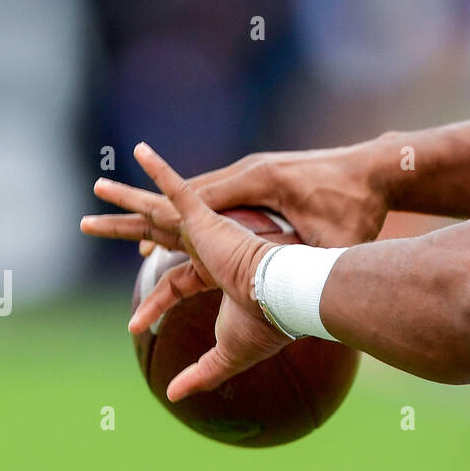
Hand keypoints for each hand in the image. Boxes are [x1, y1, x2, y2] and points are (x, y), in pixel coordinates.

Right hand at [80, 144, 390, 251]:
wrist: (377, 171)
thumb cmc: (361, 207)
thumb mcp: (337, 241)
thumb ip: (318, 267)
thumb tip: (306, 299)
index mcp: (259, 183)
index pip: (200, 202)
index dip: (169, 225)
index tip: (143, 248)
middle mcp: (248, 172)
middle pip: (181, 195)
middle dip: (138, 209)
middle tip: (93, 215)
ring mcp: (252, 171)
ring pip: (192, 193)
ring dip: (157, 209)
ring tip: (120, 220)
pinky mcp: (262, 174)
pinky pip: (215, 191)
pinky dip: (188, 202)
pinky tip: (169, 209)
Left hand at [85, 142, 289, 400]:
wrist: (289, 298)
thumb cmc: (271, 324)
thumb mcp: (229, 354)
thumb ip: (202, 372)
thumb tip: (173, 397)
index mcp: (222, 273)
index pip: (178, 284)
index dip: (156, 304)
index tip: (135, 327)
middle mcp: (212, 247)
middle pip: (158, 238)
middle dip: (125, 233)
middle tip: (92, 225)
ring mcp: (209, 230)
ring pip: (157, 210)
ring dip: (125, 199)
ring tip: (97, 188)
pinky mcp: (208, 219)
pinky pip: (178, 189)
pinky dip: (159, 170)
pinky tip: (140, 151)